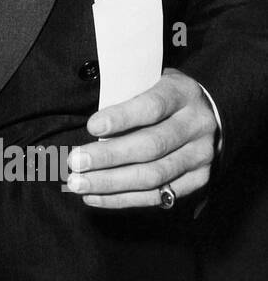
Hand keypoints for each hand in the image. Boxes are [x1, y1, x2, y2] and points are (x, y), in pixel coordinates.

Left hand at [66, 69, 218, 209]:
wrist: (205, 114)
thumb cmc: (161, 95)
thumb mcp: (148, 81)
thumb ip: (124, 95)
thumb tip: (89, 123)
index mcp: (183, 94)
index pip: (152, 106)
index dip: (122, 117)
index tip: (91, 126)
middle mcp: (196, 125)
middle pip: (151, 146)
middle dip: (108, 156)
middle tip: (74, 161)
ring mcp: (201, 155)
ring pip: (153, 175)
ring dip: (110, 182)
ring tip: (77, 183)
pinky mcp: (198, 179)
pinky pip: (158, 195)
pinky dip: (122, 199)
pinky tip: (94, 196)